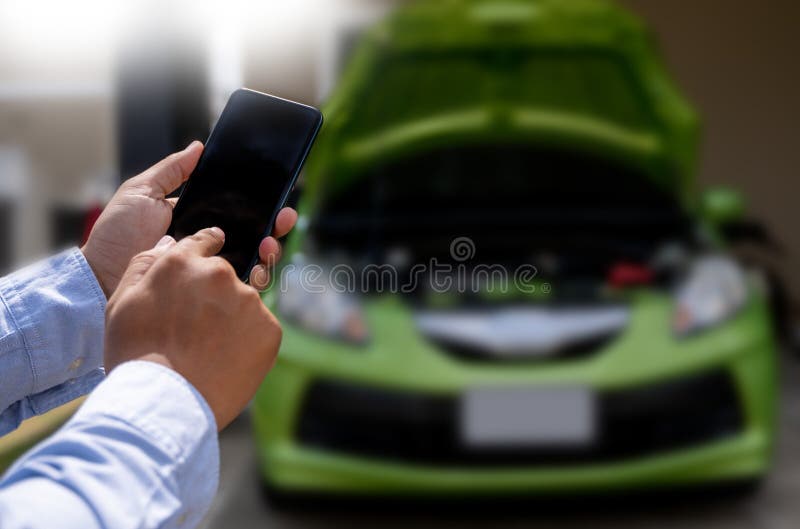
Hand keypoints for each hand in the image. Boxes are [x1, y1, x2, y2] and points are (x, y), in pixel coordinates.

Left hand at [82, 141, 297, 295]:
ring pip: (255, 258)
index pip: (238, 208)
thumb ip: (172, 170)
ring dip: (271, 249)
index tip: (277, 192)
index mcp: (198, 218)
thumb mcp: (141, 191)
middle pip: (255, 232)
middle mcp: (210, 243)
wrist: (102, 274)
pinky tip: (257, 267)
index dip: (261, 202)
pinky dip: (257, 276)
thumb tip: (200, 146)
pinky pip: (242, 284)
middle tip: (284, 217)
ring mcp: (212, 267)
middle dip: (276, 224)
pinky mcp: (210, 290)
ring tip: (269, 243)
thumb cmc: (117, 233)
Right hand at [104, 227, 281, 429]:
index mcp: (182, 262)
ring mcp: (248, 300)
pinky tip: (226, 361)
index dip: (205, 251)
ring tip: (208, 351)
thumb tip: (170, 243)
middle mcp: (220, 273)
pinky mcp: (269, 328)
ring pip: (243, 303)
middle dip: (212, 296)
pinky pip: (260, 329)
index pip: (203, 241)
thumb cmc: (136, 355)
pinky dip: (248, 342)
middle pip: (222, 277)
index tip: (206, 261)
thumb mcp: (122, 302)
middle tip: (194, 330)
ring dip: (231, 319)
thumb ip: (145, 264)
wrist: (165, 402)